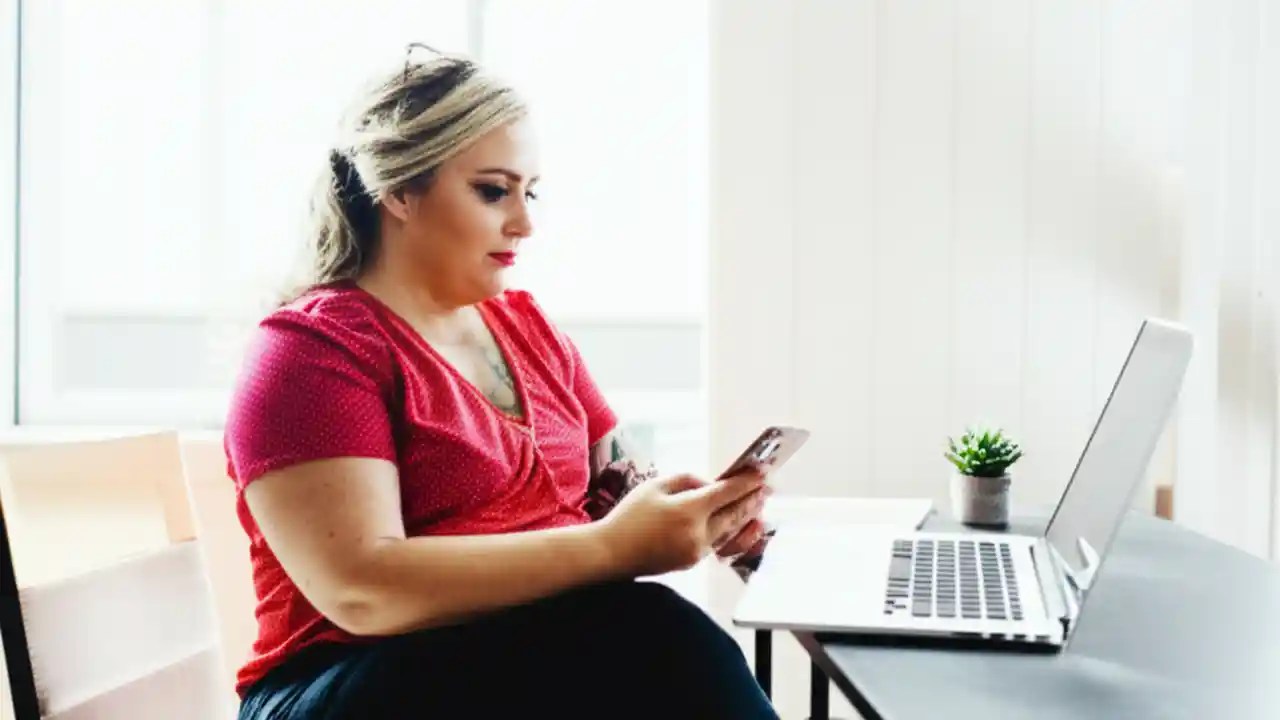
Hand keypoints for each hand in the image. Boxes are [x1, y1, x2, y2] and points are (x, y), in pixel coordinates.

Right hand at [597, 471, 765, 577]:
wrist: (610, 554)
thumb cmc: (629, 516)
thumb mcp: (655, 486)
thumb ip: (686, 480)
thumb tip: (709, 485)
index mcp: (688, 510)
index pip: (726, 493)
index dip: (746, 481)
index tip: (762, 472)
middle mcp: (697, 533)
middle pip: (734, 514)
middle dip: (753, 499)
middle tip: (768, 487)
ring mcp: (696, 551)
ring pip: (729, 531)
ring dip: (746, 517)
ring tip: (759, 506)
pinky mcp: (691, 562)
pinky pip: (716, 543)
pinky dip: (729, 531)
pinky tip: (736, 523)